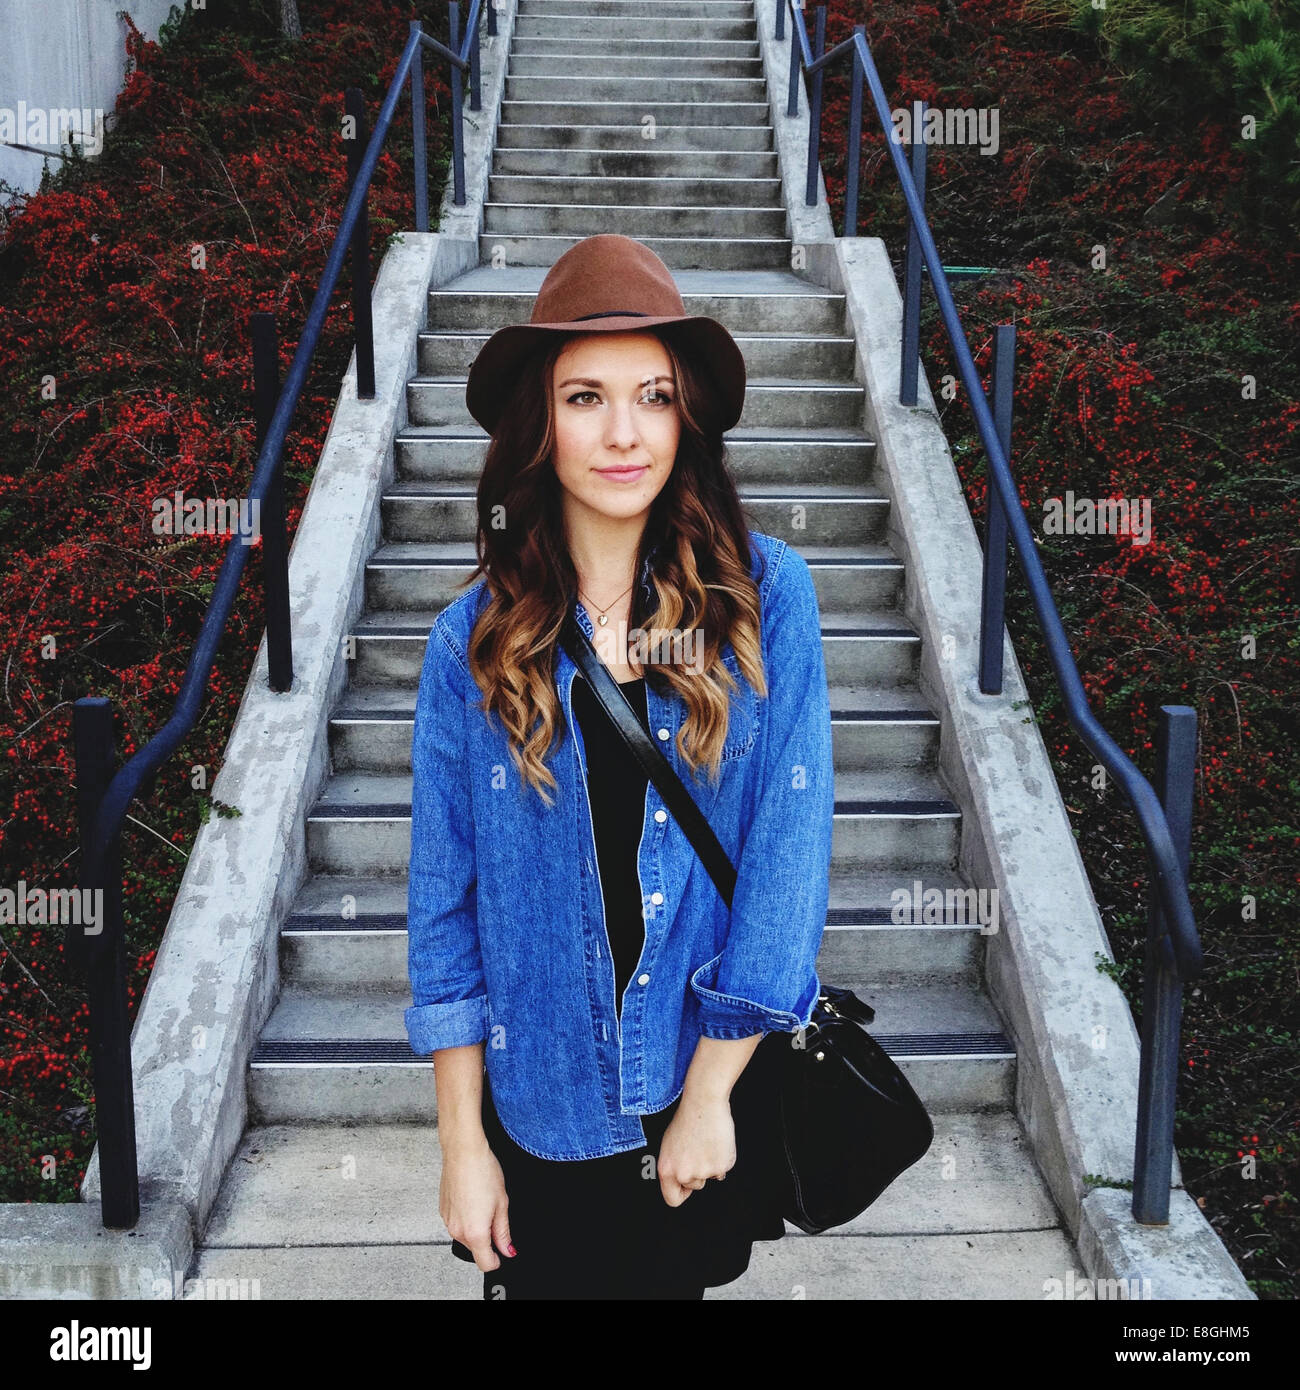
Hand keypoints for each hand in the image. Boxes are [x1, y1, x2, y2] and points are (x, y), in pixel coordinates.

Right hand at [440, 1135, 513, 1270]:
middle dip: (487, 1240)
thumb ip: (504, 1232)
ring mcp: (447, 1221)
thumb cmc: (483, 1172)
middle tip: (496, 1214)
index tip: (503, 1252)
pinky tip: (472, 1199)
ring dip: (476, 1228)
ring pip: (465, 1236)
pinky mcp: (442, 1211)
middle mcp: (457, 1230)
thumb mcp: (502, 1203)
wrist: (463, 1152)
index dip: (497, 1260)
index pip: (485, 1263)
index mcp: (475, 1232)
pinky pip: (456, 1223)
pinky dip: (465, 1218)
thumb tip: (508, 1250)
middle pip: (475, 1250)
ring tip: (484, 1203)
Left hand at [656, 1092, 734, 1206]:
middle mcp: (683, 1174)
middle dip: (698, 1172)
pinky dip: (722, 1158)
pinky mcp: (721, 1167)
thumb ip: (674, 1166)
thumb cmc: (686, 1119)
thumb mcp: (670, 1146)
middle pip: (694, 1186)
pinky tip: (717, 1142)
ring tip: (707, 1143)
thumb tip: (682, 1180)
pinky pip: (723, 1170)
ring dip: (710, 1165)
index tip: (686, 1186)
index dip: (681, 1193)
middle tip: (698, 1149)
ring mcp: (703, 1172)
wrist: (704, 1103)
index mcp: (666, 1170)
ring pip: (709, 1177)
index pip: (672, 1199)